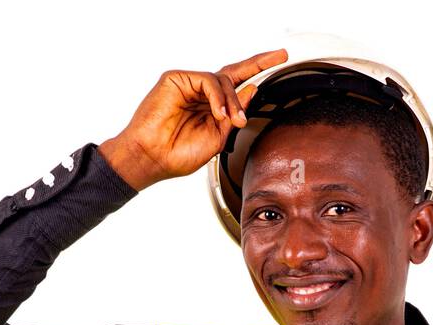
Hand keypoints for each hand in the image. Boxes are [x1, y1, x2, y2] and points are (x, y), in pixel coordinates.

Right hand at [98, 47, 288, 191]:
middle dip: (258, 63)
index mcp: (211, 108)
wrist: (153, 159)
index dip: (257, 73)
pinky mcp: (176, 79)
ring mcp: (189, 85)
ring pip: (223, 80)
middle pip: (233, 73)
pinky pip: (207, 80)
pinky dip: (217, 96)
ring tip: (231, 120)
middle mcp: (201, 94)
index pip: (237, 86)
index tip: (279, 60)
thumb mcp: (217, 137)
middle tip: (279, 58)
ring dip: (233, 100)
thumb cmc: (179, 154)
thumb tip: (251, 89)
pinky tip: (217, 113)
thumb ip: (234, 114)